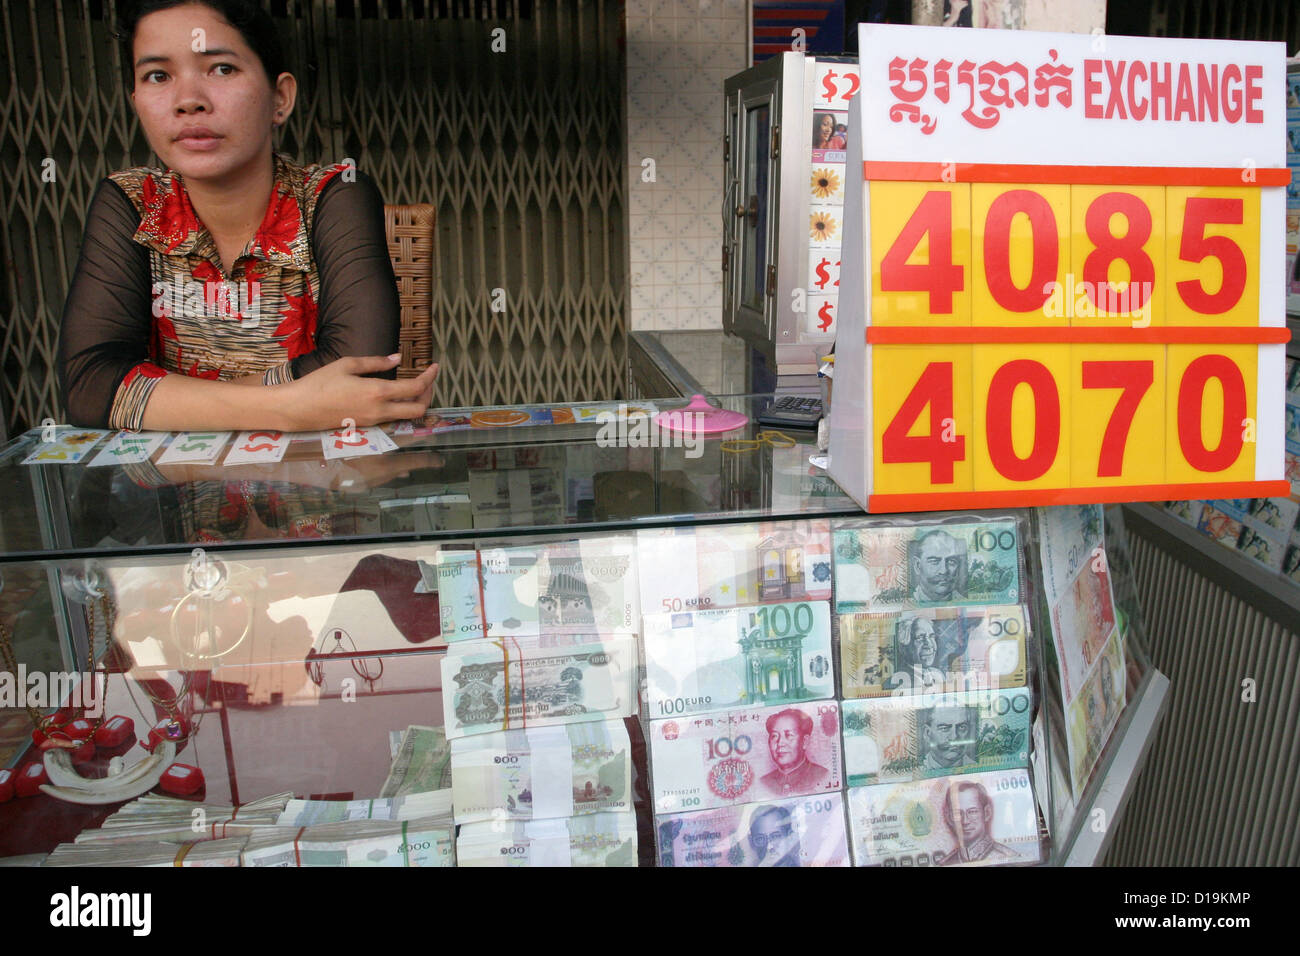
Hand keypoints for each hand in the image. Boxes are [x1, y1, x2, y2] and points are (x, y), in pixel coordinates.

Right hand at [280, 355, 438, 431]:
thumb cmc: (319, 383)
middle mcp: (380, 410)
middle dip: (429, 394)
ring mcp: (374, 421)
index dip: (430, 377)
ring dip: (417, 402)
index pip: (415, 388)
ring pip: (407, 416)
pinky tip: (397, 396)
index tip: (435, 366)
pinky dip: (402, 408)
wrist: (299, 409)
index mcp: (377, 392)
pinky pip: (393, 419)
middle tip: (428, 379)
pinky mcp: (366, 425)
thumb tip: (397, 358)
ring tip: (415, 386)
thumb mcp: (347, 364)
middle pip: (419, 408)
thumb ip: (375, 362)